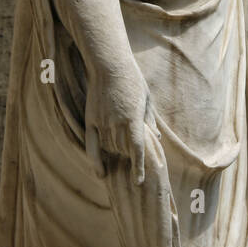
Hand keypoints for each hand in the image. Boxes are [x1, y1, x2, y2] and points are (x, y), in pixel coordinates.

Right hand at [84, 56, 156, 185]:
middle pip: (123, 150)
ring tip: (121, 156)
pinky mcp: (91, 120)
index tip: (138, 181)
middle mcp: (117, 123)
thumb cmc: (132, 80)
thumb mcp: (146, 99)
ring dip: (116, 154)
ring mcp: (103, 122)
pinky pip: (92, 145)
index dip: (138, 167)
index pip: (137, 149)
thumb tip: (156, 138)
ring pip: (110, 148)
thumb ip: (150, 120)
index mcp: (133, 118)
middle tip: (133, 158)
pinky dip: (95, 160)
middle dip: (130, 156)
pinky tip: (100, 173)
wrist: (109, 65)